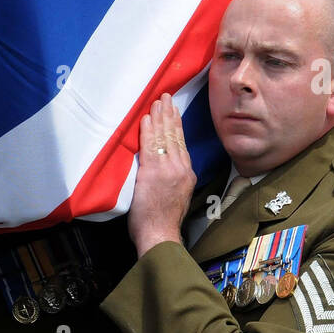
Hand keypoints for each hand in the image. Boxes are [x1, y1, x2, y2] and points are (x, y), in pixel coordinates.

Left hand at [128, 93, 196, 256]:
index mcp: (187, 174)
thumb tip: (165, 170)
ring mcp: (167, 169)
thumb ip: (174, 180)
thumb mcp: (178, 197)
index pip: (181, 143)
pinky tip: (146, 119)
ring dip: (159, 117)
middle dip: (169, 114)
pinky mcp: (152, 172)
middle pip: (175, 135)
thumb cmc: (164, 223)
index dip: (176, 125)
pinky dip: (148, 131)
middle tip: (166, 97)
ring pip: (164, 137)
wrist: (161, 234)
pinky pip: (150, 145)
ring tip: (157, 102)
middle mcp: (180, 168)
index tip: (173, 111)